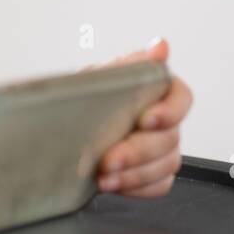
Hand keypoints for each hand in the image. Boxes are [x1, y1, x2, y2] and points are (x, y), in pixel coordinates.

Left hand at [89, 37, 191, 197]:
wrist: (53, 131)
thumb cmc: (78, 100)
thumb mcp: (96, 78)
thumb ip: (129, 66)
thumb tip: (161, 46)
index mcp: (154, 91)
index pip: (181, 98)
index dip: (170, 111)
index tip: (145, 120)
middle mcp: (163, 120)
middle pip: (171, 137)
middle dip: (138, 151)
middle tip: (108, 159)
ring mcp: (161, 148)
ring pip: (167, 164)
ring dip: (135, 173)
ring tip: (104, 177)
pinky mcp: (151, 173)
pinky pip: (159, 185)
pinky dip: (137, 187)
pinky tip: (113, 184)